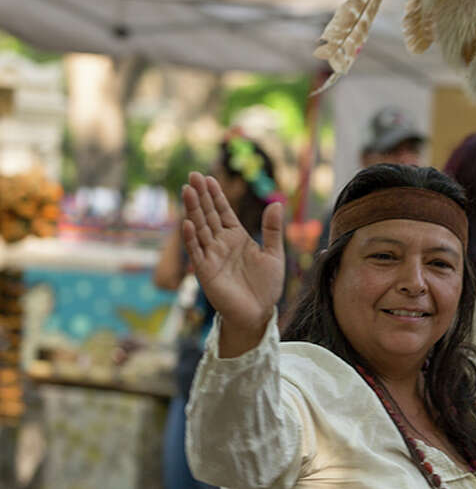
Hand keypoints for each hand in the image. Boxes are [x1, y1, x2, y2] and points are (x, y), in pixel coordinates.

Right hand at [181, 172, 284, 346]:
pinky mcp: (206, 271)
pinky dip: (192, 238)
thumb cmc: (266, 286)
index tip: (208, 178)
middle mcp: (221, 244)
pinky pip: (196, 252)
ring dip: (193, 210)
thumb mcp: (274, 254)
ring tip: (187, 190)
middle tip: (193, 175)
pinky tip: (188, 222)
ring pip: (200, 228)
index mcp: (237, 237)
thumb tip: (276, 203)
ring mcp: (211, 256)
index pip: (223, 212)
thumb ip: (272, 230)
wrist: (259, 313)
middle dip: (201, 196)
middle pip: (208, 215)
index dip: (216, 195)